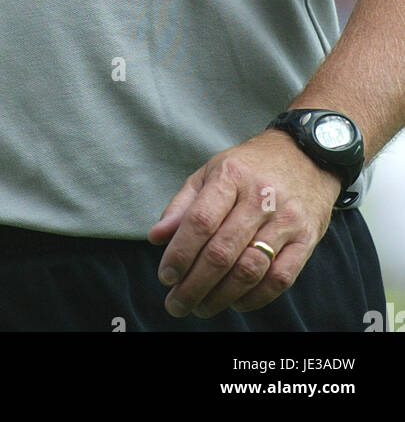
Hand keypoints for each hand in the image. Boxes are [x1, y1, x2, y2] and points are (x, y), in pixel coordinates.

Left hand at [147, 129, 341, 318]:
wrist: (306, 155)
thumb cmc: (249, 167)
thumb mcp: (211, 171)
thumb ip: (183, 205)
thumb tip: (156, 238)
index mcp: (231, 176)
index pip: (200, 221)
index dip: (180, 253)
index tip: (165, 276)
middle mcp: (260, 197)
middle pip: (222, 252)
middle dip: (194, 285)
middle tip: (177, 304)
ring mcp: (286, 220)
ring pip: (250, 270)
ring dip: (221, 296)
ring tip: (201, 307)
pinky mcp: (307, 239)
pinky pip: (280, 279)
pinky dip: (255, 298)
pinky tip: (236, 302)